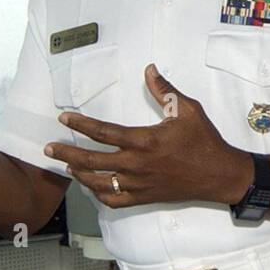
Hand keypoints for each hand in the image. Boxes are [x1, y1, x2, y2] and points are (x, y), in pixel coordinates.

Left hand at [44, 64, 251, 208]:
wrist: (219, 174)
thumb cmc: (204, 141)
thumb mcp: (188, 110)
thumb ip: (164, 90)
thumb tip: (149, 69)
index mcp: (145, 140)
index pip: (103, 132)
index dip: (80, 125)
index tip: (64, 119)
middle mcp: (137, 164)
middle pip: (92, 161)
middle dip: (67, 154)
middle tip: (49, 149)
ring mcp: (139, 184)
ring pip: (99, 183)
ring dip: (78, 174)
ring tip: (66, 166)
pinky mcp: (145, 197)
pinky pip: (114, 200)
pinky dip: (98, 194)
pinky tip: (91, 186)